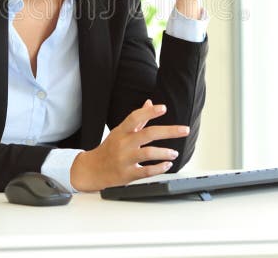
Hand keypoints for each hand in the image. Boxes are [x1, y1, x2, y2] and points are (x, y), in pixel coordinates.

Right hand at [70, 99, 189, 191]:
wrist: (92, 170)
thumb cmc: (109, 149)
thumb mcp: (120, 131)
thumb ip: (137, 119)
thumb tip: (150, 102)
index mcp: (121, 131)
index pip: (135, 117)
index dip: (149, 112)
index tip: (163, 108)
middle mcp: (123, 144)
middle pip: (148, 134)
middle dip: (169, 131)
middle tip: (184, 130)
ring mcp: (125, 159)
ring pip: (148, 153)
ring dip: (165, 152)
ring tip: (174, 153)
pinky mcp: (127, 174)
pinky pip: (147, 171)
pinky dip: (160, 168)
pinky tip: (167, 165)